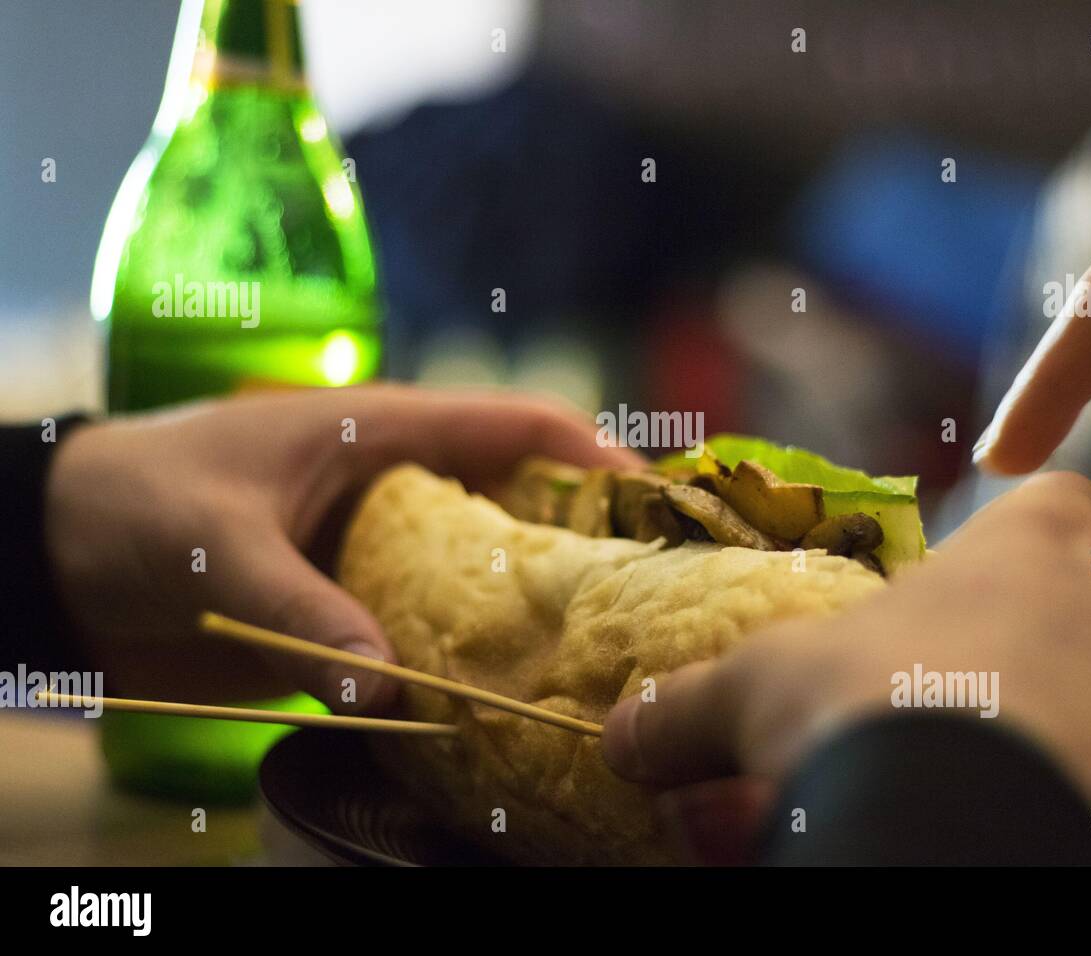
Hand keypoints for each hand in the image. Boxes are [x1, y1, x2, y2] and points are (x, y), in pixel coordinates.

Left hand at [46, 385, 641, 709]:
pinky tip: (502, 694)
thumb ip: (301, 612)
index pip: (512, 422)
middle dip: (585, 537)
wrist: (59, 553)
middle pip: (519, 499)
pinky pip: (430, 627)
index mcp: (378, 429)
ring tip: (598, 651)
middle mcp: (397, 486)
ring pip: (483, 569)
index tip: (653, 502)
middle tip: (648, 596)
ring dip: (534, 603)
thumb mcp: (212, 546)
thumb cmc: (133, 506)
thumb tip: (390, 688)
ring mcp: (379, 548)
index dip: (591, 450)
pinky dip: (467, 654)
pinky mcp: (354, 605)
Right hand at [602, 472, 1090, 864]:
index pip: (1048, 503)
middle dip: (1031, 650)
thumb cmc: (868, 715)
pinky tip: (1027, 828)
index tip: (954, 603)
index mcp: (1043, 536)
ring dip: (1065, 733)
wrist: (965, 842)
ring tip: (984, 782)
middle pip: (1090, 606)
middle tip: (954, 709)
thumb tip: (619, 734)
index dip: (999, 551)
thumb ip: (691, 705)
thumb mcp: (759, 696)